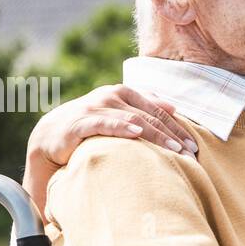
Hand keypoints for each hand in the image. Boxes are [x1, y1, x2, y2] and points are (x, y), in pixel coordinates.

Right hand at [23, 84, 197, 214]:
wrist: (50, 137)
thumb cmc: (90, 127)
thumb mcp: (118, 114)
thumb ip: (143, 107)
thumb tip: (173, 105)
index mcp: (123, 93)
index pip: (158, 110)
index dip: (178, 127)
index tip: (194, 145)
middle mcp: (110, 96)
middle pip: (150, 116)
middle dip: (173, 135)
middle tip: (190, 152)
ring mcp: (95, 108)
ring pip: (133, 120)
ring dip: (157, 135)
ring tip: (175, 150)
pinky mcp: (81, 122)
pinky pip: (105, 124)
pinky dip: (122, 127)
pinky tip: (137, 133)